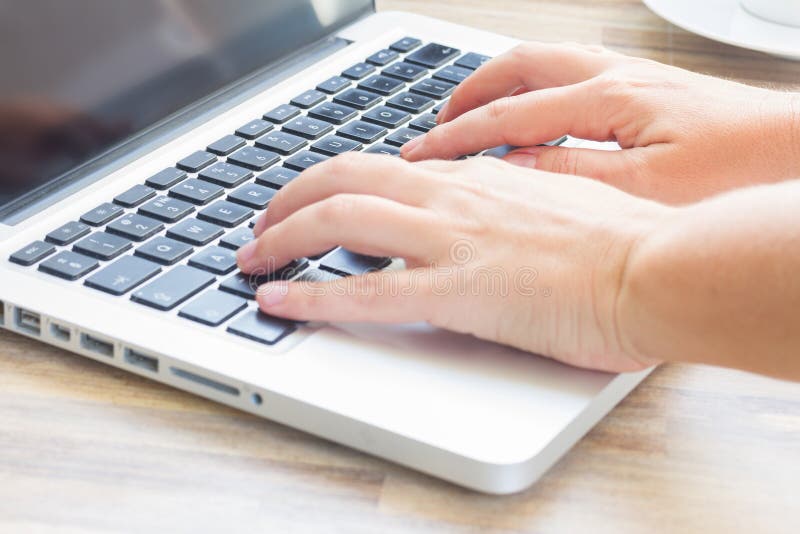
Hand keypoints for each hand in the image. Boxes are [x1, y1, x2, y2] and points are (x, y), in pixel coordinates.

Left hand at [237, 153, 671, 371]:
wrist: (658, 267)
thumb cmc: (621, 245)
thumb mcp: (551, 210)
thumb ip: (506, 209)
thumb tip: (482, 221)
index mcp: (477, 178)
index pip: (384, 167)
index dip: (336, 183)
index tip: (315, 203)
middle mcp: (454, 196)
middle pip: (344, 178)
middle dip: (290, 200)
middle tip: (265, 224)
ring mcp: (451, 239)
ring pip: (339, 219)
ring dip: (283, 238)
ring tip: (253, 257)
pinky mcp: (458, 290)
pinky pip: (364, 290)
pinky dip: (311, 294)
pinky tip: (278, 300)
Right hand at [402, 42, 799, 203]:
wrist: (794, 152)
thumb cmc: (733, 169)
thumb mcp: (640, 188)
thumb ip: (567, 172)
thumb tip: (510, 165)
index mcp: (607, 98)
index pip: (509, 114)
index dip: (457, 136)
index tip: (420, 153)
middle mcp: (613, 76)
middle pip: (518, 67)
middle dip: (468, 94)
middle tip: (436, 125)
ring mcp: (629, 76)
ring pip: (543, 64)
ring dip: (499, 86)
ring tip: (471, 116)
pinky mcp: (644, 87)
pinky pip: (570, 75)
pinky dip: (534, 91)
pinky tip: (532, 116)